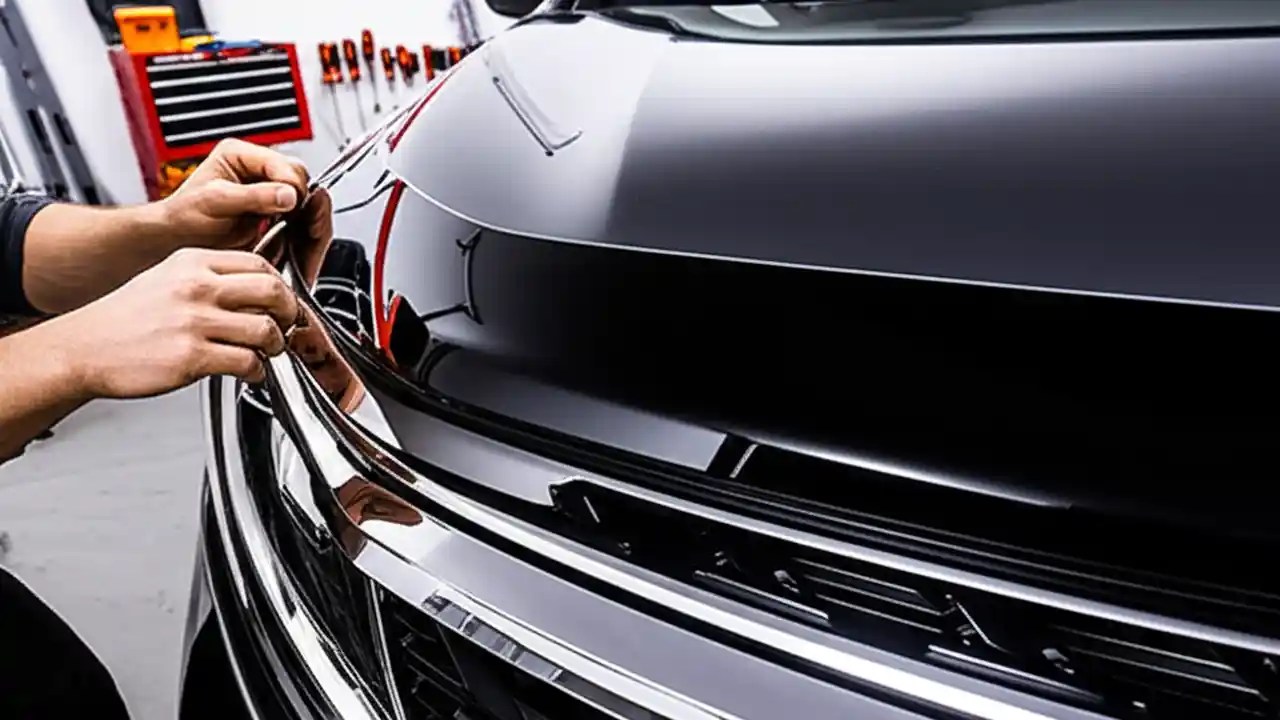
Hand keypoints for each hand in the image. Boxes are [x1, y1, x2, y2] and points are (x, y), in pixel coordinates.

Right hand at [51, 247, 298, 398]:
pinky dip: (257, 372)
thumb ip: (211, 279)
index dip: (281, 287)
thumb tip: (258, 291)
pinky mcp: (191, 357)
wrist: (85, 348)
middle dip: (289, 313)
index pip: (259, 265)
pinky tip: (249, 373)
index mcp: (193, 262)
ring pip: (265, 330)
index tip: (283, 303)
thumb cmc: (127, 318)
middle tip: (286, 327)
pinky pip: (247, 362)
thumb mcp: (168, 278)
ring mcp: (194, 322)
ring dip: (276, 346)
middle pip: (272, 292)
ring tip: (266, 352)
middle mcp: (196, 287)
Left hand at [159, 138, 310, 251]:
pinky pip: (301, 219)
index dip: (292, 187)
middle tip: (301, 225)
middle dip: (304, 204)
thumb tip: (289, 195)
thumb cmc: (185, 216)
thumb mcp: (216, 202)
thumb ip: (253, 196)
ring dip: (308, 220)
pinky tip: (297, 242)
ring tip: (302, 236)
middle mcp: (258, 170)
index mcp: (240, 155)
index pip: (284, 165)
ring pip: (307, 201)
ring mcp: (268, 192)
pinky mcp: (274, 213)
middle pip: (301, 181)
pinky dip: (304, 231)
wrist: (177, 239)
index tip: (291, 208)